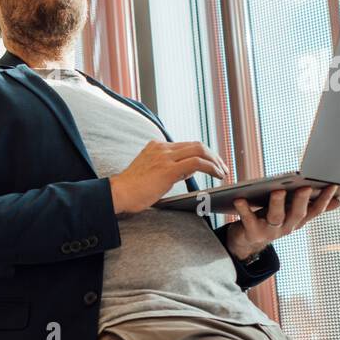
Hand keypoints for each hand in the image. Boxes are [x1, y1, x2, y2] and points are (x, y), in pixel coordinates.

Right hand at [110, 140, 229, 213]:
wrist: (117, 194)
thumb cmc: (132, 190)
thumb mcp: (152, 174)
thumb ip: (170, 168)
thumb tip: (190, 169)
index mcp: (156, 147)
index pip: (186, 145)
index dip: (203, 154)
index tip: (212, 163)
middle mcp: (161, 148)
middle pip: (196, 145)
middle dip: (213, 155)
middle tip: (222, 167)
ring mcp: (164, 157)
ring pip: (199, 150)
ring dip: (215, 161)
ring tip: (222, 172)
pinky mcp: (168, 169)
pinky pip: (196, 163)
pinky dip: (211, 167)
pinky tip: (217, 175)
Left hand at [227, 185, 339, 259]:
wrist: (247, 242)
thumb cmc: (271, 219)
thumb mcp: (291, 213)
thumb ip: (311, 206)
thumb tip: (338, 201)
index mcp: (298, 220)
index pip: (315, 210)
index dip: (325, 200)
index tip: (332, 185)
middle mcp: (287, 227)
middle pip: (298, 214)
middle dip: (302, 200)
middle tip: (305, 187)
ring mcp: (270, 231)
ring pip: (276, 217)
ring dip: (277, 203)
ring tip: (277, 190)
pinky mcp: (252, 232)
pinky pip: (248, 220)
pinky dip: (244, 209)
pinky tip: (239, 199)